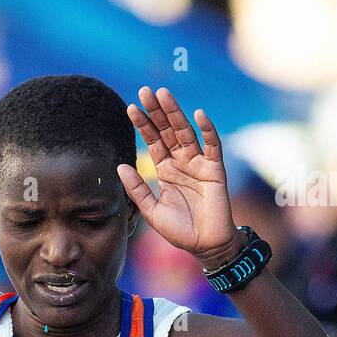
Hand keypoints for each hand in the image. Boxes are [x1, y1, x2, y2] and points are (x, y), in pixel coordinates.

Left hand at [117, 86, 241, 270]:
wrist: (205, 246)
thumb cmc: (179, 230)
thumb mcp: (150, 210)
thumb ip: (136, 189)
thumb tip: (120, 166)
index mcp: (164, 170)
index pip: (152, 141)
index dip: (142, 125)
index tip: (130, 108)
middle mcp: (181, 162)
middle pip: (166, 131)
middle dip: (156, 111)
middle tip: (144, 91)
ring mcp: (198, 164)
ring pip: (186, 132)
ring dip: (175, 113)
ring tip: (163, 94)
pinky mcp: (215, 169)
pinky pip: (212, 145)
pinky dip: (207, 129)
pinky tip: (199, 114)